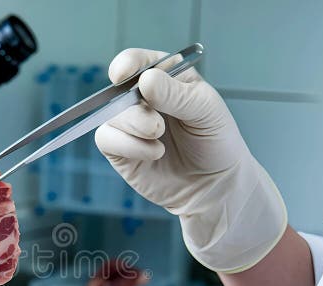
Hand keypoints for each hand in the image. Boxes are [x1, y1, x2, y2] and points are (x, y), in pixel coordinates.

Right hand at [95, 48, 286, 272]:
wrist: (213, 186)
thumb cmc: (215, 142)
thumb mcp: (207, 111)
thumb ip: (177, 94)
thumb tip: (145, 81)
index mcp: (166, 78)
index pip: (138, 62)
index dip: (127, 63)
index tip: (122, 74)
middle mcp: (143, 99)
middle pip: (119, 90)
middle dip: (135, 108)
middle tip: (157, 126)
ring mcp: (129, 125)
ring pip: (110, 115)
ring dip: (134, 128)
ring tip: (159, 140)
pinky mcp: (120, 150)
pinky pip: (106, 140)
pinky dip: (127, 146)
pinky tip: (153, 154)